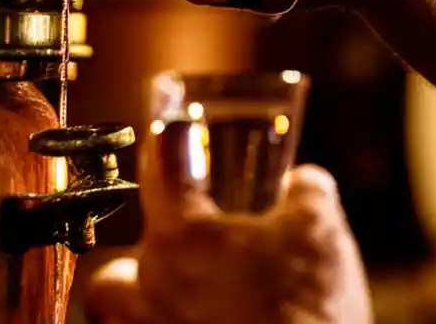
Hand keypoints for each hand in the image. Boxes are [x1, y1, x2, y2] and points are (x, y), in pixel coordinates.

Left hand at [84, 136, 371, 323]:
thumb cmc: (306, 308)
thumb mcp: (321, 234)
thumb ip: (307, 195)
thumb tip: (303, 181)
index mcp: (182, 238)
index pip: (161, 169)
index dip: (166, 144)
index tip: (167, 131)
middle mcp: (152, 286)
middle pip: (115, 269)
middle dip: (139, 265)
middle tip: (173, 260)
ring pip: (114, 314)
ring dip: (129, 308)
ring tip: (162, 307)